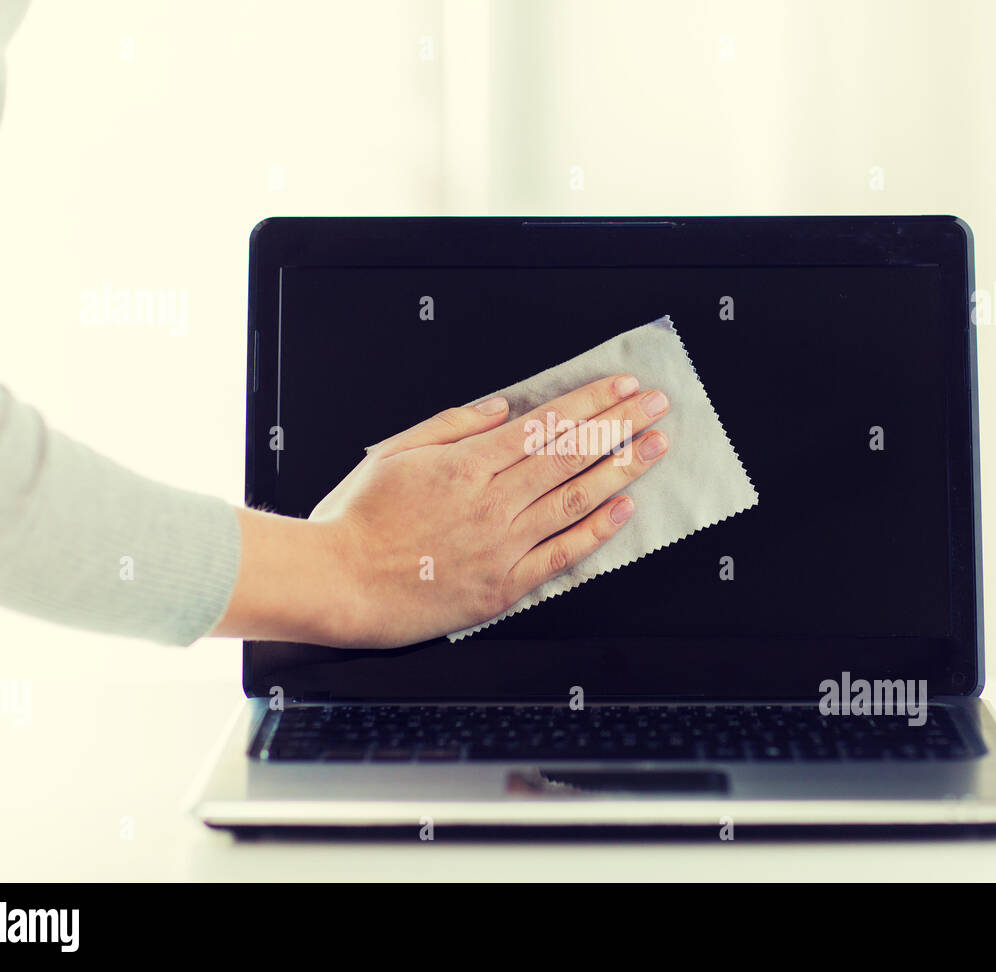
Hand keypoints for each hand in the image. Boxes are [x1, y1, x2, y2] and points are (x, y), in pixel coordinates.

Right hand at [214, 375, 670, 647]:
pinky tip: (623, 509)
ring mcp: (502, 545)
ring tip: (655, 448)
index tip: (624, 387)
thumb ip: (451, 425)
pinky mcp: (503, 586)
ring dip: (621, 469)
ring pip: (574, 499)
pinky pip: (561, 556)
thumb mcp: (393, 453)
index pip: (545, 424)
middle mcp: (492, 502)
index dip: (591, 402)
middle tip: (657, 407)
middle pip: (570, 455)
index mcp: (466, 464)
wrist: (338, 585)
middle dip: (620, 425)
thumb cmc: (357, 520)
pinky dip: (595, 532)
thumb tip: (500, 407)